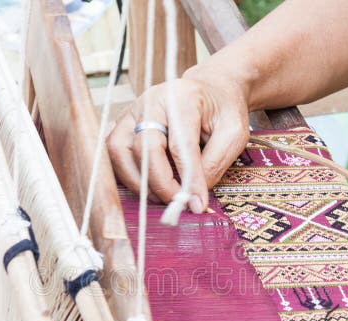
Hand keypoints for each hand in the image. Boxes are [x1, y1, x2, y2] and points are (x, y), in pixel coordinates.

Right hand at [106, 68, 249, 211]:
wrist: (210, 90)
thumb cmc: (222, 110)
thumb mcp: (234, 133)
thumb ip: (215, 163)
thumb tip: (193, 196)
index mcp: (182, 98)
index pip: (180, 144)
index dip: (187, 177)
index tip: (195, 202)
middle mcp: (151, 101)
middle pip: (144, 147)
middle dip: (159, 183)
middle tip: (177, 203)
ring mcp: (133, 111)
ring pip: (119, 151)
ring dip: (137, 182)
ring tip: (161, 196)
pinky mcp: (124, 124)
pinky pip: (113, 153)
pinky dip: (125, 173)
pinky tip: (145, 184)